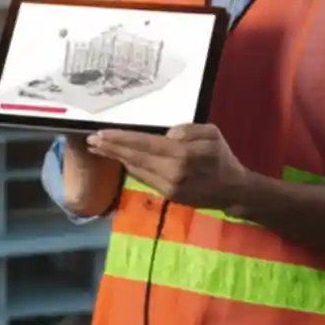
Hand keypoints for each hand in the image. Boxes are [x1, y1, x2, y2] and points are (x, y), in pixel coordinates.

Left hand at [87, 124, 248, 210]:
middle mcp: (172, 172)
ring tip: (99, 149)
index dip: (121, 139)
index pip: (144, 144)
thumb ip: (188, 129)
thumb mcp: (212, 133)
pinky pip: (145, 179)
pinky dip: (131, 168)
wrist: (233, 190)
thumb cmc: (222, 157)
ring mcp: (168, 187)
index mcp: (183, 155)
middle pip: (135, 157)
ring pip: (137, 169)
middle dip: (111, 148)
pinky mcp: (168, 196)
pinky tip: (121, 159)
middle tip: (91, 140)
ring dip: (117, 158)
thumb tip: (166, 136)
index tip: (101, 134)